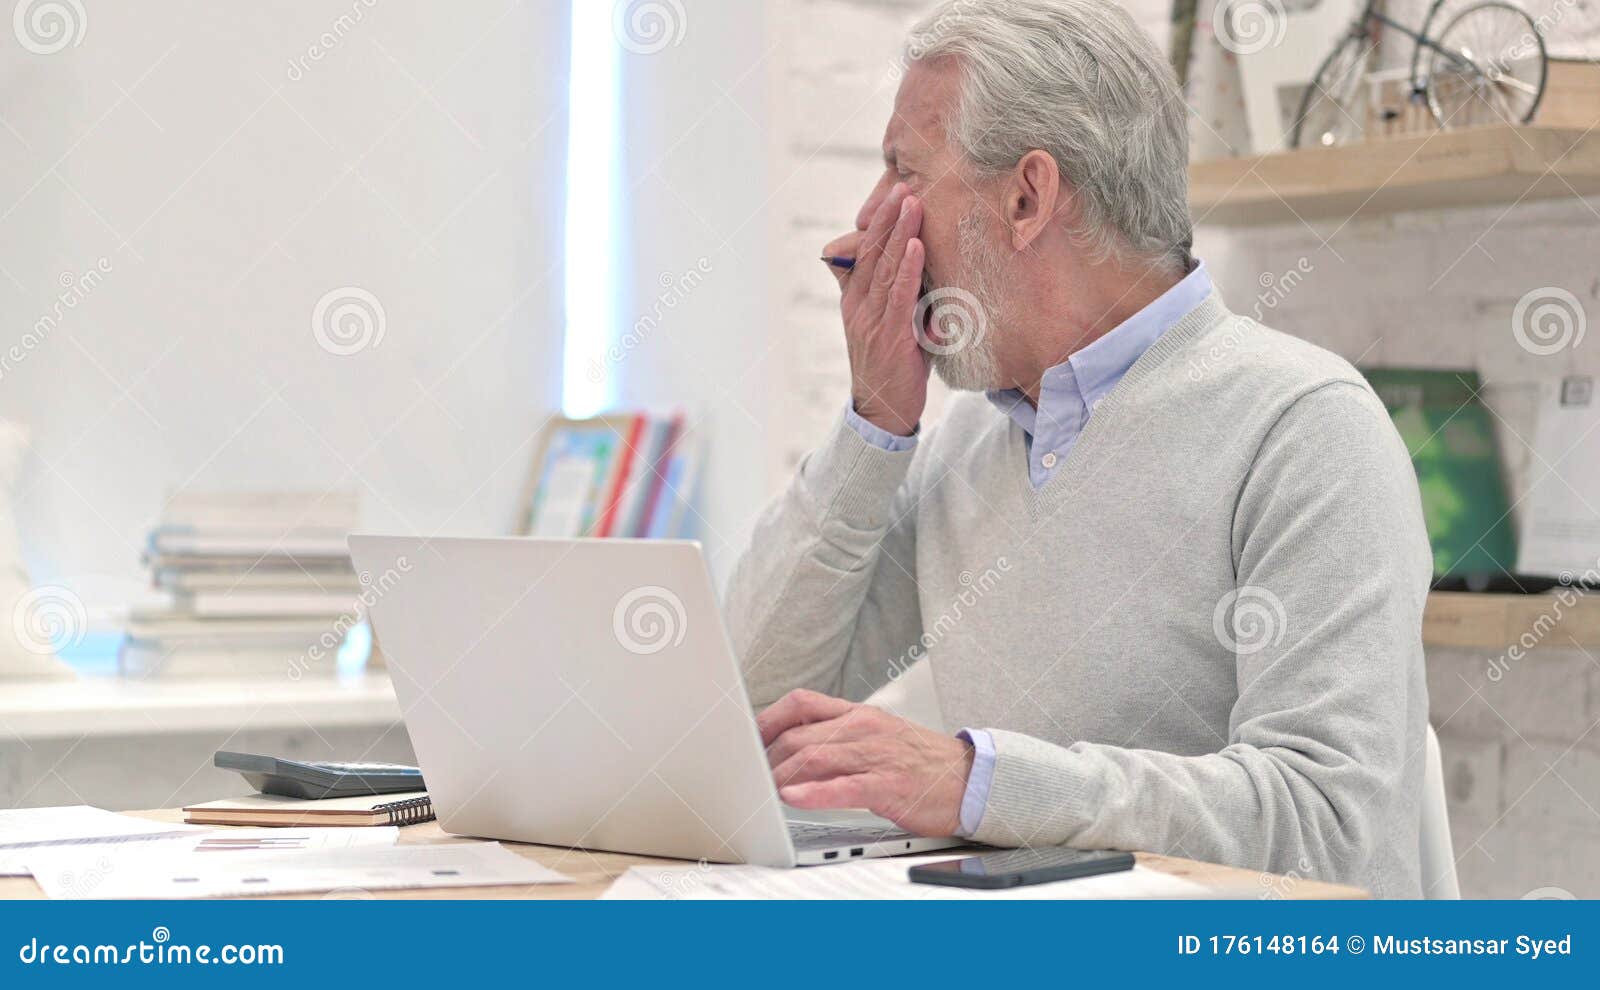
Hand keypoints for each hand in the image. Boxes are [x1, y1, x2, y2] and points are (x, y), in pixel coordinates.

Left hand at [758, 688, 973, 836]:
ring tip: (760, 790)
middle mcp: (863, 728)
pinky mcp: (890, 784)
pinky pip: (845, 786)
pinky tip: (793, 797)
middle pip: (798, 735)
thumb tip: (789, 748)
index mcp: (857, 714)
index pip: (800, 703)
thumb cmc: (919, 762)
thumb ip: (835, 737)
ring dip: (780, 775)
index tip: (743, 739)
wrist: (970, 778)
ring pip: (815, 757)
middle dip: (765, 758)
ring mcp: (877, 755)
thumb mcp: (874, 736)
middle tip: (747, 777)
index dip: (765, 720)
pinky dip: (814, 792)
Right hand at [822, 182, 928, 437]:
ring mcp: (869, 321)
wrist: (883, 413)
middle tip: (904, 186)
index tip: (896, 193)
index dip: (879, 222)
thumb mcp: (890, 324)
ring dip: (899, 233)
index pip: (864, 252)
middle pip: (871, 253)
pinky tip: (917, 246)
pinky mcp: (887, 337)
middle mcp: (857, 306)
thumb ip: (895, 295)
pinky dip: (906, 269)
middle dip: (888, 217)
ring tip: (911, 203)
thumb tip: (912, 264)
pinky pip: (897, 296)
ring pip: (883, 268)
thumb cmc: (893, 366)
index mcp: (854, 300)